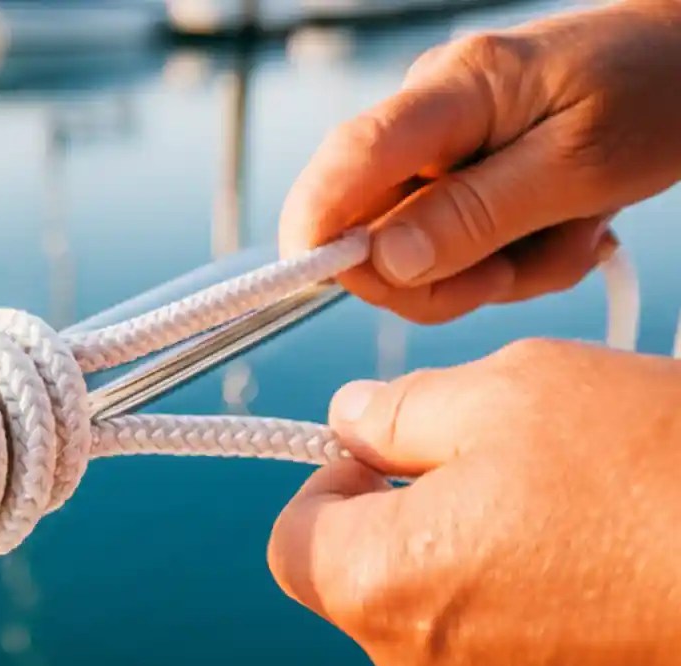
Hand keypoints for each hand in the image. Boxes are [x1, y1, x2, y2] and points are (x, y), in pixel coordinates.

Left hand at [266, 339, 680, 665]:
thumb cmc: (658, 479)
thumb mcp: (514, 393)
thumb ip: (403, 411)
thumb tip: (351, 421)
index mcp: (381, 588)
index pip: (293, 543)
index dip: (328, 486)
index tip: (383, 453)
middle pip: (363, 587)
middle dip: (405, 521)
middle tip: (491, 469)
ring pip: (437, 623)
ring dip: (472, 564)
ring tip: (566, 515)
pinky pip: (505, 660)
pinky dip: (527, 611)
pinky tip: (597, 567)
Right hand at [279, 0, 680, 322]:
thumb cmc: (654, 93)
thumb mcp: (581, 166)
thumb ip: (477, 214)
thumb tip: (379, 262)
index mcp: (452, 91)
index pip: (349, 157)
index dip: (314, 224)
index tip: (317, 280)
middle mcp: (427, 118)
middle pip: (372, 228)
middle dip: (443, 275)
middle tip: (518, 271)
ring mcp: (440, 149)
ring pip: (418, 254)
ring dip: (495, 270)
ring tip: (570, 234)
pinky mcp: (461, 175)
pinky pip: (456, 248)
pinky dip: (512, 260)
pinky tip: (565, 229)